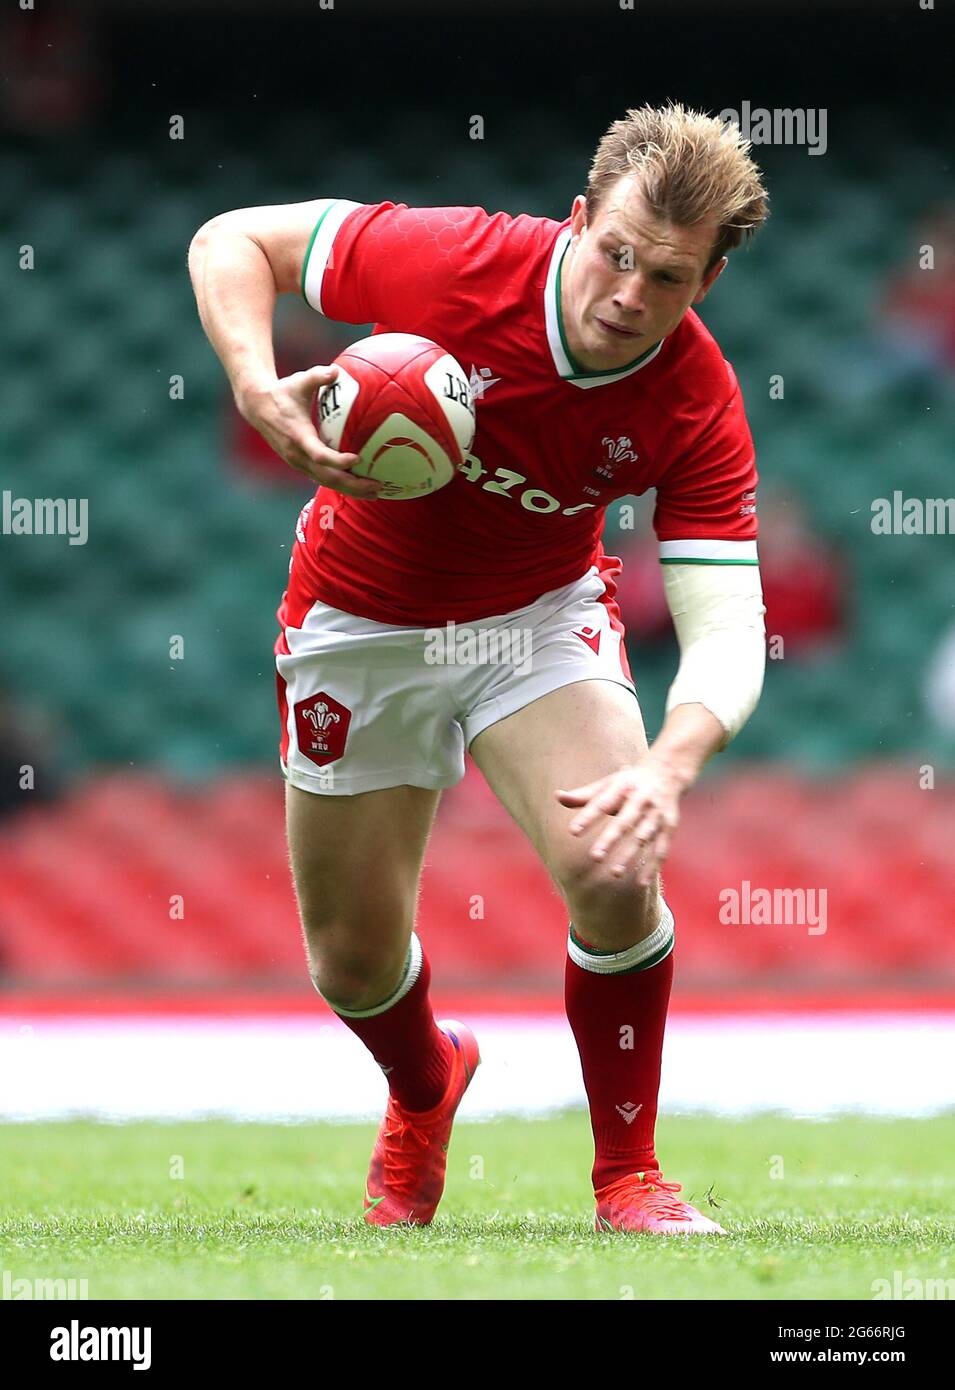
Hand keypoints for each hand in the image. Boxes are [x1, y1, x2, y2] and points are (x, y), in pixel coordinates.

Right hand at [237, 364, 381, 497]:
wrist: (258, 407)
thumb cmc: (283, 392)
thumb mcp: (300, 380)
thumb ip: (318, 375)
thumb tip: (336, 370)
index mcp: (298, 436)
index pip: (319, 455)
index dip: (338, 460)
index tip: (358, 458)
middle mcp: (297, 455)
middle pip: (327, 477)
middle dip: (353, 484)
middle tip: (377, 485)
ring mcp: (298, 463)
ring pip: (326, 482)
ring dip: (350, 489)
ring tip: (374, 492)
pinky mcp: (300, 466)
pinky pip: (322, 479)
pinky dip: (341, 485)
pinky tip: (359, 487)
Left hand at [555, 754, 690, 886]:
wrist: (666, 773)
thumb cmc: (627, 782)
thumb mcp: (607, 783)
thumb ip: (583, 795)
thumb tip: (557, 797)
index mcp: (623, 786)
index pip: (603, 802)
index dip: (588, 816)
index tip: (573, 831)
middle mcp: (642, 799)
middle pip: (625, 821)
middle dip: (611, 839)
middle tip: (594, 857)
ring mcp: (657, 814)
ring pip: (643, 837)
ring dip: (630, 856)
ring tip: (614, 874)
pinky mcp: (669, 827)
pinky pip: (661, 849)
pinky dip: (652, 866)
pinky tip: (640, 883)